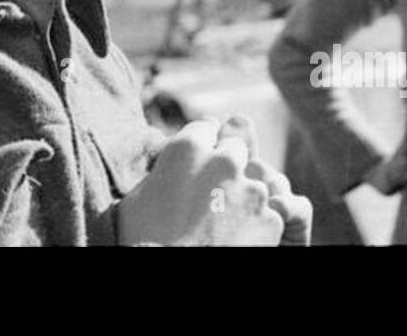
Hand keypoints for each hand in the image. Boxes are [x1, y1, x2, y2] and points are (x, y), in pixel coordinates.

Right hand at [116, 115, 305, 245]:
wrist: (174, 279)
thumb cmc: (146, 243)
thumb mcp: (136, 198)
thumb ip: (158, 170)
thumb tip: (163, 163)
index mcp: (187, 149)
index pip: (205, 127)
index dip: (202, 145)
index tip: (199, 161)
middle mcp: (224, 161)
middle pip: (235, 149)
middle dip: (226, 165)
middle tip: (212, 192)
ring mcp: (252, 190)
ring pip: (253, 182)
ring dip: (242, 197)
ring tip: (222, 223)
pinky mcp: (271, 217)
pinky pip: (267, 214)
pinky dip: (255, 224)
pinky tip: (236, 239)